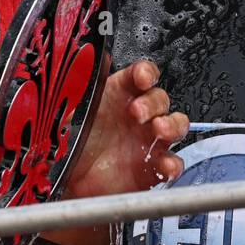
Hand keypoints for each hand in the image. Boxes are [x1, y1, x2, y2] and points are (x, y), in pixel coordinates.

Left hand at [64, 59, 188, 197]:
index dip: (146, 74)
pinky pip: (172, 163)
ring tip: (159, 130)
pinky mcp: (153, 168)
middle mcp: (137, 116)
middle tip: (138, 112)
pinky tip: (164, 166)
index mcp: (119, 96)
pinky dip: (173, 164)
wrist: (68, 183)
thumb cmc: (69, 146)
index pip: (141, 75)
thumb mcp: (69, 112)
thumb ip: (81, 86)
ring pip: (175, 125)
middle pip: (160, 99)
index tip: (142, 78)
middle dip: (154, 103)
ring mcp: (148, 142)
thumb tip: (95, 61)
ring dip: (172, 125)